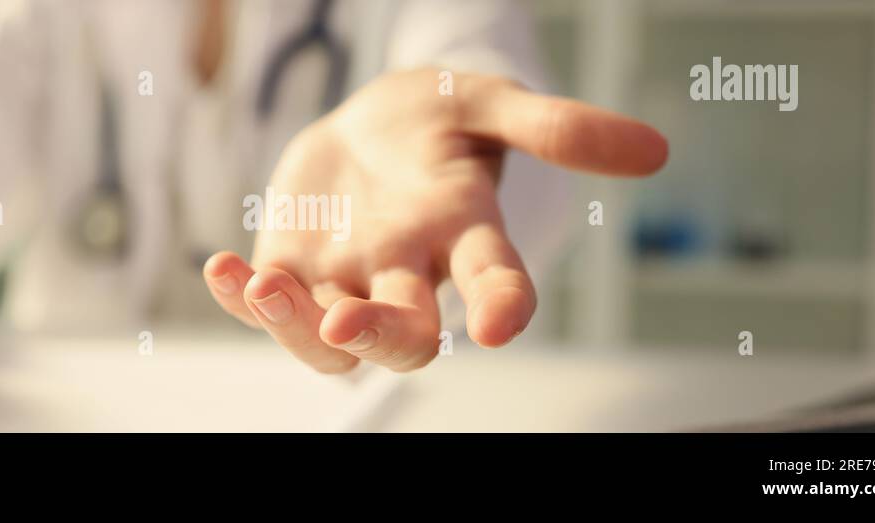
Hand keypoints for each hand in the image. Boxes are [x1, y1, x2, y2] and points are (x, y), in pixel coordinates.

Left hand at [203, 69, 666, 372]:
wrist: (372, 124)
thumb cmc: (440, 118)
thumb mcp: (492, 104)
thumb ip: (556, 125)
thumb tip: (654, 147)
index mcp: (465, 233)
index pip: (497, 282)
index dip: (502, 308)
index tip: (500, 327)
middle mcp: (408, 271)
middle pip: (405, 336)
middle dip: (381, 336)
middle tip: (351, 320)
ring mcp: (346, 275)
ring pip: (328, 339)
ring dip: (297, 326)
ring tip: (264, 283)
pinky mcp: (292, 263)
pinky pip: (265, 302)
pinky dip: (241, 299)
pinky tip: (220, 271)